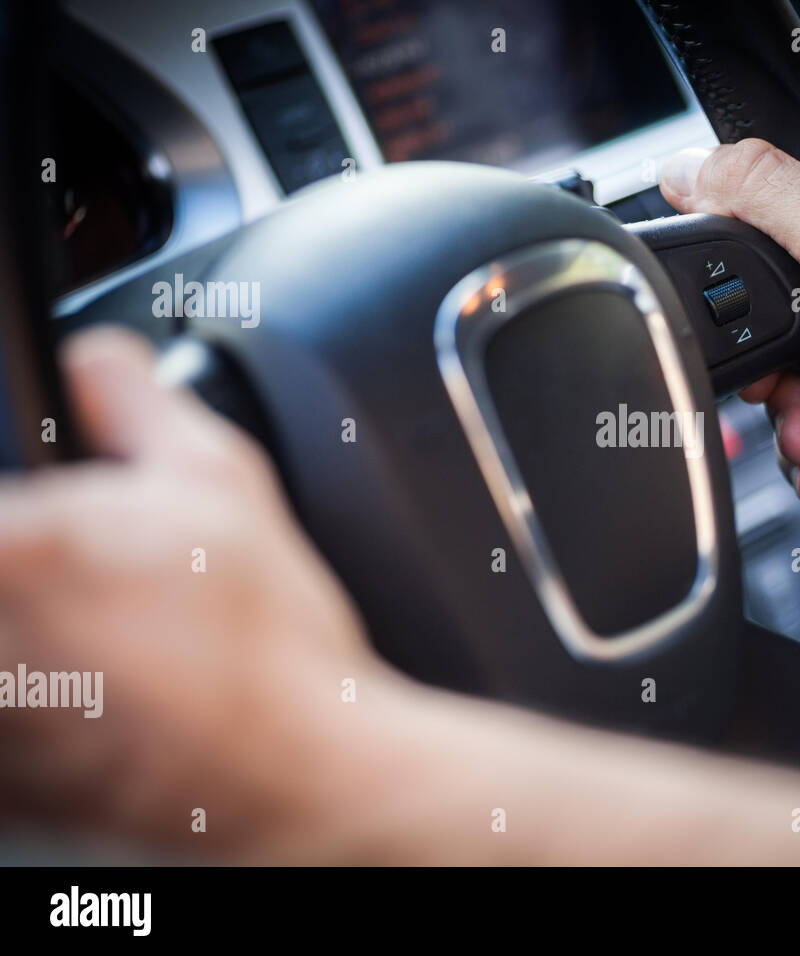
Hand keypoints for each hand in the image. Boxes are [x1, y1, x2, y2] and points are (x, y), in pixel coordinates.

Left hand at [0, 327, 378, 850]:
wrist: (296, 773)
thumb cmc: (263, 645)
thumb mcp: (219, 478)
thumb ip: (135, 398)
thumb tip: (97, 362)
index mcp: (6, 550)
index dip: (27, 507)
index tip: (53, 518)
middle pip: (5, 571)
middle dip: (37, 567)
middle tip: (105, 584)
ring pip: (9, 648)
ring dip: (39, 640)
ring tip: (120, 645)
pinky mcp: (2, 790)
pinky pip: (11, 718)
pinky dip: (44, 705)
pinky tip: (113, 699)